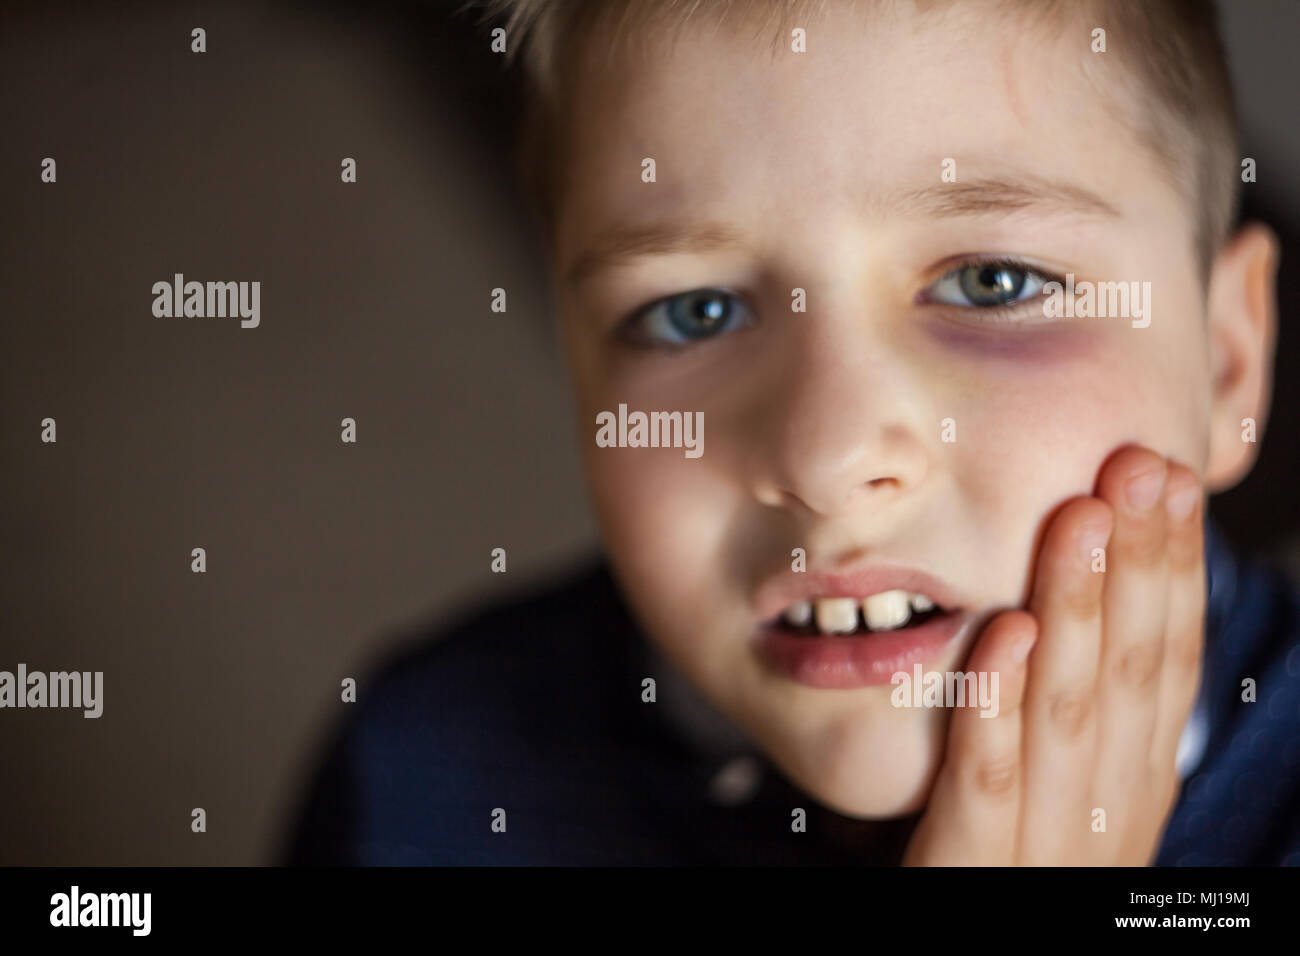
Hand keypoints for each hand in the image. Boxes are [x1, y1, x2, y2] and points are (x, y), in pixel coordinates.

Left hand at [903, 445, 1205, 864]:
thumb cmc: (1005, 866)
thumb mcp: (1063, 794)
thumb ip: (1074, 719)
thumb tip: (1086, 611)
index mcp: (1133, 789)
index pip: (1167, 665)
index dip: (1172, 571)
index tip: (1169, 480)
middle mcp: (1109, 816)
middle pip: (1135, 678)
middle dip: (1141, 568)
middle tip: (1140, 467)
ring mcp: (1049, 850)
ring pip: (1072, 717)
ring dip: (1081, 611)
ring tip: (1079, 518)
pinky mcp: (972, 873)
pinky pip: (989, 786)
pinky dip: (1000, 709)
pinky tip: (1006, 635)